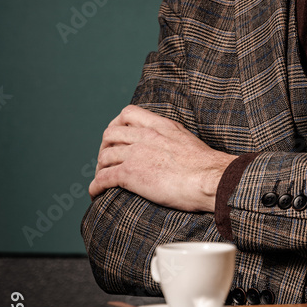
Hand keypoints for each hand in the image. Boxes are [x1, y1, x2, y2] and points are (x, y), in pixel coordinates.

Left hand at [88, 105, 236, 210]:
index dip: (117, 124)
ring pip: (104, 156)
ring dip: (99, 167)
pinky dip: (95, 186)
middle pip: (110, 133)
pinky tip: (96, 193)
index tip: (118, 137)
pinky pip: (103, 178)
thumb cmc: (208, 167)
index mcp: (161, 126)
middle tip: (107, 159)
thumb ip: (173, 139)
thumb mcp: (188, 140)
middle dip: (104, 146)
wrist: (210, 179)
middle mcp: (145, 136)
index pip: (128, 114)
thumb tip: (172, 148)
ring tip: (102, 177)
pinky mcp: (130, 174)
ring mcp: (136, 154)